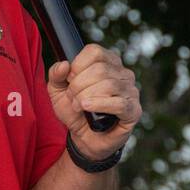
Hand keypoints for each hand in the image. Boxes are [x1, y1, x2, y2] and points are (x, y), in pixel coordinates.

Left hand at [46, 45, 140, 161]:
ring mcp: (131, 91)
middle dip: (78, 85)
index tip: (70, 79)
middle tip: (72, 97)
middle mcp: (123, 73)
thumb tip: (64, 64)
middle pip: (99, 69)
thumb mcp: (57, 91)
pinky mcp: (134, 110)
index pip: (95, 52)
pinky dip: (99, 105)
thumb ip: (56, 74)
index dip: (77, 65)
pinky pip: (119, 103)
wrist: (83, 138)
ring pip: (108, 85)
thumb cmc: (74, 110)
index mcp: (108, 62)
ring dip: (85, 96)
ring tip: (78, 106)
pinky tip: (87, 108)